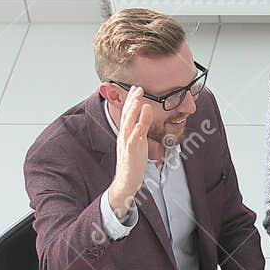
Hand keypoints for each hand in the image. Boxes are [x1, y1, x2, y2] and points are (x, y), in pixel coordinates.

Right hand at [108, 83, 156, 221]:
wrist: (127, 182)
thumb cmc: (133, 165)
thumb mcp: (138, 145)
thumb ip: (141, 133)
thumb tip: (144, 123)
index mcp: (125, 134)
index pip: (127, 114)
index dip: (131, 101)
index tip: (136, 90)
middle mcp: (124, 136)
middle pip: (127, 114)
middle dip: (132, 100)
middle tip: (138, 88)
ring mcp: (126, 142)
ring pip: (129, 122)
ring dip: (134, 108)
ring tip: (139, 97)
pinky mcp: (131, 150)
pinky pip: (135, 135)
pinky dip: (140, 124)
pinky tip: (143, 116)